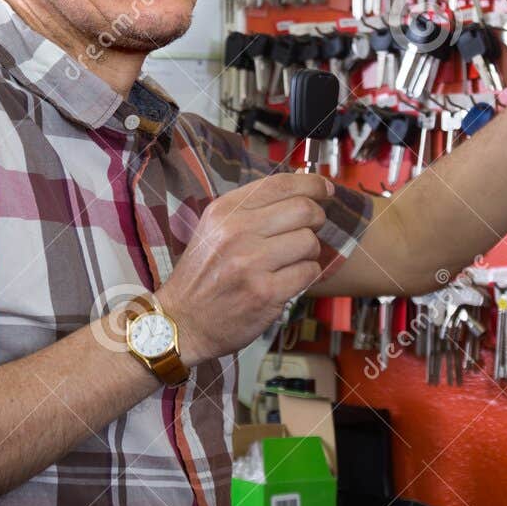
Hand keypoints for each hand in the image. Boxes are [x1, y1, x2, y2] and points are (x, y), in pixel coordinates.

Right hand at [154, 172, 333, 365]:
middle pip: (304, 210)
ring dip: (309, 252)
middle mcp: (237, 232)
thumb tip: (302, 186)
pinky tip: (288, 280)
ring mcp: (252, 263)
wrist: (181, 321)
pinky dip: (305, 276)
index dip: (312, 184)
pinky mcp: (266, 292)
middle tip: (311, 229)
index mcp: (225, 211)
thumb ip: (253, 208)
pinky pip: (308, 272)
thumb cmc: (203, 275)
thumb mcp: (216, 229)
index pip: (281, 184)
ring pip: (309, 242)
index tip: (325, 189)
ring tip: (291, 260)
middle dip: (316, 219)